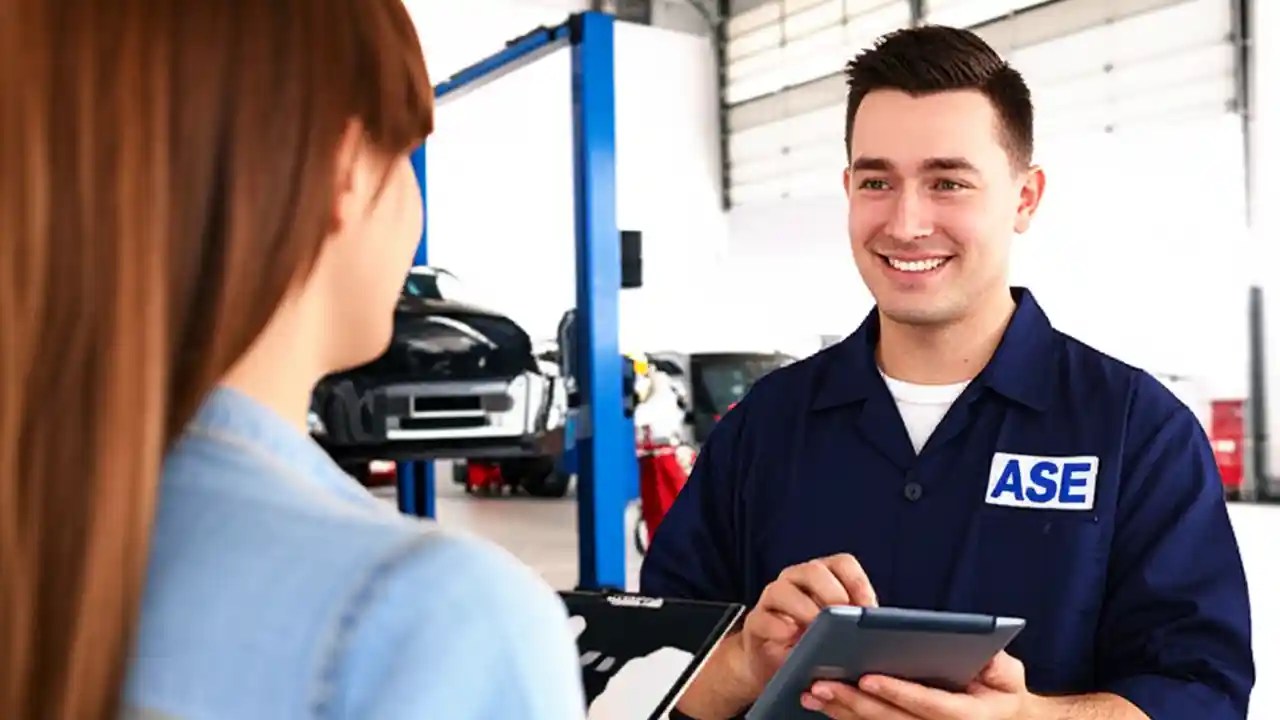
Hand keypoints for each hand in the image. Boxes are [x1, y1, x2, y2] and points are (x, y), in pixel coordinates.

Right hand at [736, 554, 878, 696]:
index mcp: (823, 577)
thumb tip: (879, 628)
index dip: (857, 582)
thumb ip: (855, 624)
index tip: (868, 609)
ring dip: (804, 609)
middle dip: (832, 594)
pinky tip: (791, 638)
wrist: (777, 665)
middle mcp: (796, 579)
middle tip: (843, 619)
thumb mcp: (839, 632)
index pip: (842, 564)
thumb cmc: (815, 645)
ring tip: (816, 629)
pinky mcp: (755, 622)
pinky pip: (763, 618)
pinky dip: (777, 627)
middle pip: (814, 571)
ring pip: (783, 589)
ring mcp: (773, 598)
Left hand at [801, 651, 1029, 719]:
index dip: (898, 691)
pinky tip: (823, 702)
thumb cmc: (1003, 690)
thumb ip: (992, 662)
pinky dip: (846, 715)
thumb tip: (967, 644)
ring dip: (841, 710)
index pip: (927, 705)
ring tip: (811, 692)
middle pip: (891, 719)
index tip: (868, 677)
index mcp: (966, 715)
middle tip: (822, 684)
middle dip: (854, 702)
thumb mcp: (1007, 672)